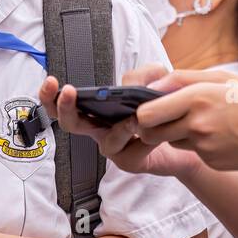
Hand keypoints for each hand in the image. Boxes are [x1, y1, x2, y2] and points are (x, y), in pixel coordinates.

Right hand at [37, 64, 198, 178]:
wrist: (186, 133)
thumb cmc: (163, 108)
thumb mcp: (156, 81)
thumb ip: (143, 74)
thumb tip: (128, 86)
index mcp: (95, 110)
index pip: (64, 103)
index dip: (51, 96)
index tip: (51, 82)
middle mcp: (98, 130)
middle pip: (71, 124)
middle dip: (63, 108)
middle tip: (67, 91)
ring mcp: (112, 148)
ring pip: (107, 140)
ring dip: (121, 127)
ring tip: (135, 117)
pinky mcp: (129, 162)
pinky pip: (133, 150)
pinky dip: (144, 138)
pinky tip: (154, 131)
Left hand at [132, 68, 237, 172]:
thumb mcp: (225, 77)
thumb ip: (185, 79)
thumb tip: (155, 84)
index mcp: (198, 97)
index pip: (147, 113)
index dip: (143, 110)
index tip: (150, 105)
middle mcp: (197, 124)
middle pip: (150, 132)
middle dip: (152, 126)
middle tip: (166, 116)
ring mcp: (204, 147)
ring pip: (172, 141)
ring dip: (177, 132)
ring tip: (205, 121)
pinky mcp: (212, 162)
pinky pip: (194, 151)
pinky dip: (201, 143)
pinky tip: (223, 135)